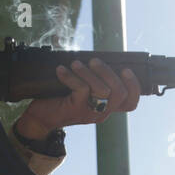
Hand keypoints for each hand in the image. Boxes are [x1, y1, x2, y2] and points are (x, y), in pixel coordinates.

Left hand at [17, 58, 141, 137]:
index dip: (134, 86)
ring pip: (101, 91)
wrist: (40, 118)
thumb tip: (95, 56)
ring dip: (89, 73)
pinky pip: (81, 90)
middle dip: (109, 73)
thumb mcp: (81, 90)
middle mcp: (101, 113)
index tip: (125, 70)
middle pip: (119, 94)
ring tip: (76, 63)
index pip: (130, 103)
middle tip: (94, 61)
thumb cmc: (60, 100)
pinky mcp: (75, 110)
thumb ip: (92, 79)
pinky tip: (60, 70)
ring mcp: (89, 113)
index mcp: (106, 108)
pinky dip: (71, 76)